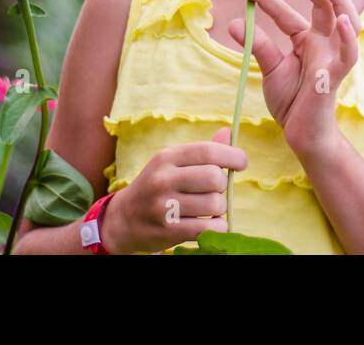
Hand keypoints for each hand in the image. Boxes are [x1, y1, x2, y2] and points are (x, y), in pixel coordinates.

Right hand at [102, 127, 246, 253]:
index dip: (232, 155)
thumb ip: (202, 151)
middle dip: (222, 186)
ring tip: (208, 209)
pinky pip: (210, 228)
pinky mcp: (169, 231)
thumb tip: (228, 132)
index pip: (208, 151)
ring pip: (215, 205)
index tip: (242, 162)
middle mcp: (164, 179)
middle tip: (214, 191)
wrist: (122, 220)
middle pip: (215, 178)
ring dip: (219, 209)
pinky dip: (217, 227)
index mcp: (167, 157)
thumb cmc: (155, 187)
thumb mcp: (172, 163)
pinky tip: (208, 223)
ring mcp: (164, 206)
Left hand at [230, 0, 360, 156]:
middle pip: (325, 3)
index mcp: (307, 38)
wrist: (301, 134)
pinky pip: (348, 54)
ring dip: (339, 0)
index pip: (288, 11)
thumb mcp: (269, 68)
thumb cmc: (291, 101)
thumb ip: (257, 45)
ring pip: (347, 20)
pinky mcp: (336, 75)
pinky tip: (341, 21)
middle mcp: (323, 42)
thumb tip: (234, 21)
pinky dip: (348, 37)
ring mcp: (333, 56)